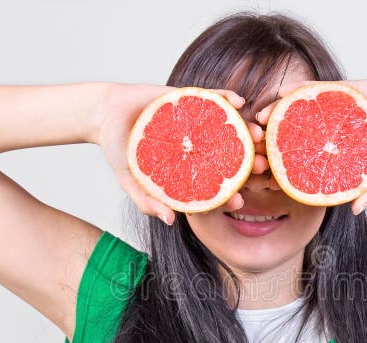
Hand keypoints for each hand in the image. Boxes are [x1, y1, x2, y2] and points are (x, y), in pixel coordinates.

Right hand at [95, 83, 260, 224]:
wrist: (104, 113)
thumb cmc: (118, 150)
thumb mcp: (130, 180)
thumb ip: (147, 201)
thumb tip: (170, 220)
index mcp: (187, 170)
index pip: (212, 187)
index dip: (227, 196)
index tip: (238, 202)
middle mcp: (197, 148)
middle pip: (229, 158)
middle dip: (248, 164)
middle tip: (261, 168)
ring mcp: (196, 124)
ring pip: (227, 128)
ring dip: (246, 131)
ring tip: (258, 135)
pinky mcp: (190, 100)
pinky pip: (212, 98)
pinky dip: (227, 98)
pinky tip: (239, 101)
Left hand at [255, 79, 366, 214]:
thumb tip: (355, 210)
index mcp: (332, 151)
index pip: (301, 160)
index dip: (282, 167)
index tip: (263, 175)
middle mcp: (326, 131)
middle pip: (292, 135)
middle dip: (272, 139)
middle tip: (254, 145)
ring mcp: (330, 110)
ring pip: (297, 110)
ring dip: (276, 113)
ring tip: (260, 117)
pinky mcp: (339, 90)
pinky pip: (314, 89)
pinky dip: (297, 89)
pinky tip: (280, 92)